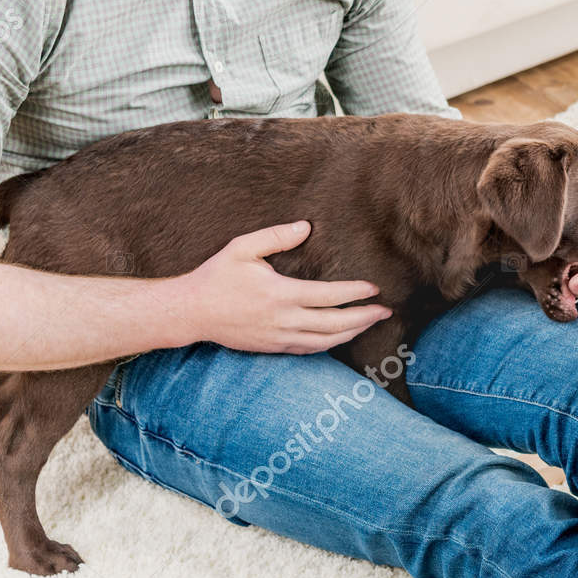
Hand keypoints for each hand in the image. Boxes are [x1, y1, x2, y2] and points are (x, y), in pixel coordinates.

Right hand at [169, 220, 389, 351]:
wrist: (191, 312)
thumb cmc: (216, 276)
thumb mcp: (243, 248)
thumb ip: (276, 236)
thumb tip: (306, 226)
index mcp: (280, 295)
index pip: (329, 296)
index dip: (356, 293)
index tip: (375, 288)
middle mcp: (284, 321)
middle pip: (335, 324)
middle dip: (364, 318)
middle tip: (386, 310)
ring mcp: (279, 338)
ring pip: (325, 341)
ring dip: (352, 333)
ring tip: (371, 323)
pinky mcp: (273, 348)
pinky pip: (309, 350)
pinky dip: (330, 344)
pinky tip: (341, 336)